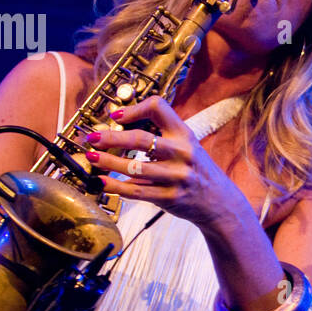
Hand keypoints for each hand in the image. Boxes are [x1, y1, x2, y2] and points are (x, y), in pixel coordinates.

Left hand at [82, 96, 244, 227]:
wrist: (220, 202)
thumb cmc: (197, 171)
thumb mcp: (188, 146)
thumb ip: (163, 136)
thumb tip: (121, 128)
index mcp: (185, 135)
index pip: (159, 108)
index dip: (134, 109)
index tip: (116, 116)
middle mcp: (182, 153)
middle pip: (141, 139)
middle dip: (112, 137)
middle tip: (93, 137)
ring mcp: (176, 177)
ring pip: (134, 167)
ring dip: (108, 161)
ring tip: (91, 157)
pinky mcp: (170, 198)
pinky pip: (136, 191)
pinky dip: (115, 186)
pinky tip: (101, 182)